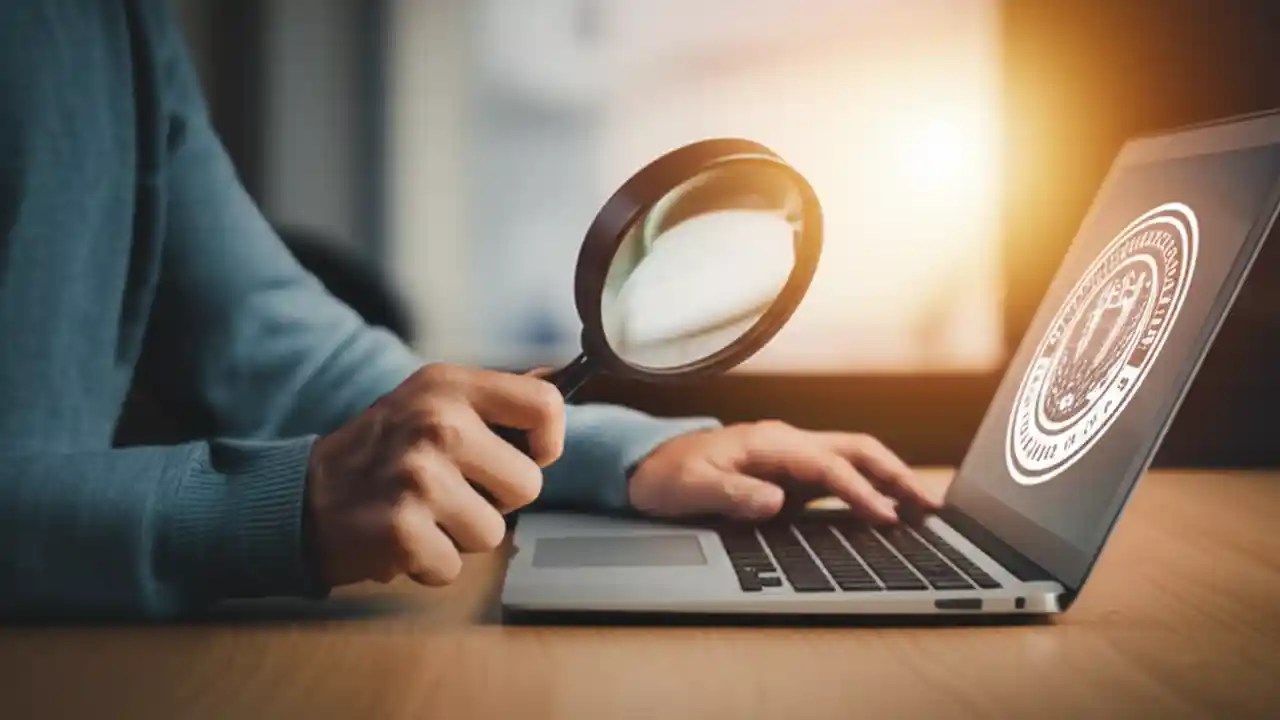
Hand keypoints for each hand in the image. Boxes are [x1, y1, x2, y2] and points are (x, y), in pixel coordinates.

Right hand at [306, 364, 563, 586]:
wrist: (302, 498)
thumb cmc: (381, 452)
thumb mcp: (430, 400)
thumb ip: (495, 398)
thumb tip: (561, 378)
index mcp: (449, 387)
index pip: (545, 403)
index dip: (547, 440)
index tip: (526, 455)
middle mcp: (436, 424)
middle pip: (528, 484)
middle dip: (496, 500)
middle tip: (449, 490)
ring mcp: (418, 477)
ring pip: (493, 532)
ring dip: (460, 534)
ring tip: (422, 513)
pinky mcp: (402, 530)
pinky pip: (454, 566)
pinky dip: (429, 564)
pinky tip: (401, 538)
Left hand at [628, 421, 940, 522]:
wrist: (646, 466)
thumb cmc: (667, 475)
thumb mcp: (691, 488)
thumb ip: (733, 493)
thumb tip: (776, 500)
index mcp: (768, 442)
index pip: (828, 464)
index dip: (860, 490)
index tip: (885, 516)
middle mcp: (786, 443)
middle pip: (856, 449)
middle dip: (896, 473)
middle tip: (931, 504)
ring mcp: (790, 457)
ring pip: (853, 460)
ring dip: (889, 479)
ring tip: (923, 508)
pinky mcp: (789, 474)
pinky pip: (838, 477)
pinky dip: (867, 490)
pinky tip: (884, 511)